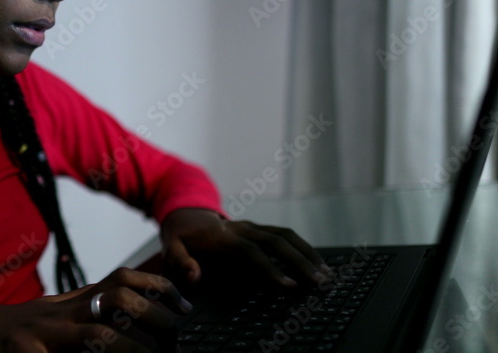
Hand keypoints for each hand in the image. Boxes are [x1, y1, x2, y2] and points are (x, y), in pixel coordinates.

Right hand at [0, 268, 192, 352]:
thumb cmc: (10, 334)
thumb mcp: (53, 319)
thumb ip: (87, 316)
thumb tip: (130, 317)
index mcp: (71, 304)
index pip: (122, 280)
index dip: (158, 288)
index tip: (185, 305)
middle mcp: (60, 312)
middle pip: (119, 300)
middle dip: (156, 317)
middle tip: (177, 337)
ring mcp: (40, 334)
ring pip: (97, 335)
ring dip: (131, 351)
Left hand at [160, 208, 329, 287]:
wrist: (185, 211)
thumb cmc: (179, 235)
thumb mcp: (170, 246)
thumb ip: (179, 261)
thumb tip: (195, 276)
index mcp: (222, 236)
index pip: (250, 252)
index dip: (270, 268)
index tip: (289, 285)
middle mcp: (241, 228)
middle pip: (276, 241)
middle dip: (300, 261)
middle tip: (319, 282)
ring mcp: (252, 226)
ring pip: (285, 235)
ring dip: (308, 253)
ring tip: (327, 274)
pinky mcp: (258, 228)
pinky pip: (285, 235)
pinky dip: (303, 248)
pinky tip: (317, 263)